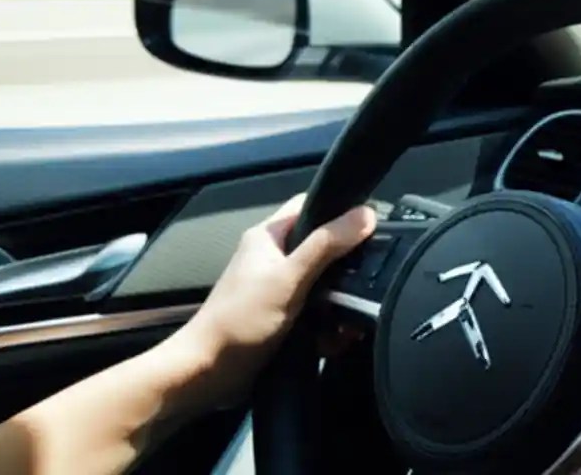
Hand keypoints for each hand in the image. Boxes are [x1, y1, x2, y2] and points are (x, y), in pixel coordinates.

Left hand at [166, 193, 376, 407]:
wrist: (208, 373)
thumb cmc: (240, 321)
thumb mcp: (289, 279)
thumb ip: (326, 245)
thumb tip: (366, 214)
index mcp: (269, 236)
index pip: (312, 207)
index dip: (341, 212)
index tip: (372, 228)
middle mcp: (274, 258)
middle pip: (324, 248)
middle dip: (348, 269)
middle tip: (367, 282)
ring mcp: (278, 288)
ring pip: (325, 284)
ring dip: (341, 303)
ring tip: (350, 322)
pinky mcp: (284, 316)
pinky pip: (318, 312)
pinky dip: (329, 325)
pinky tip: (335, 340)